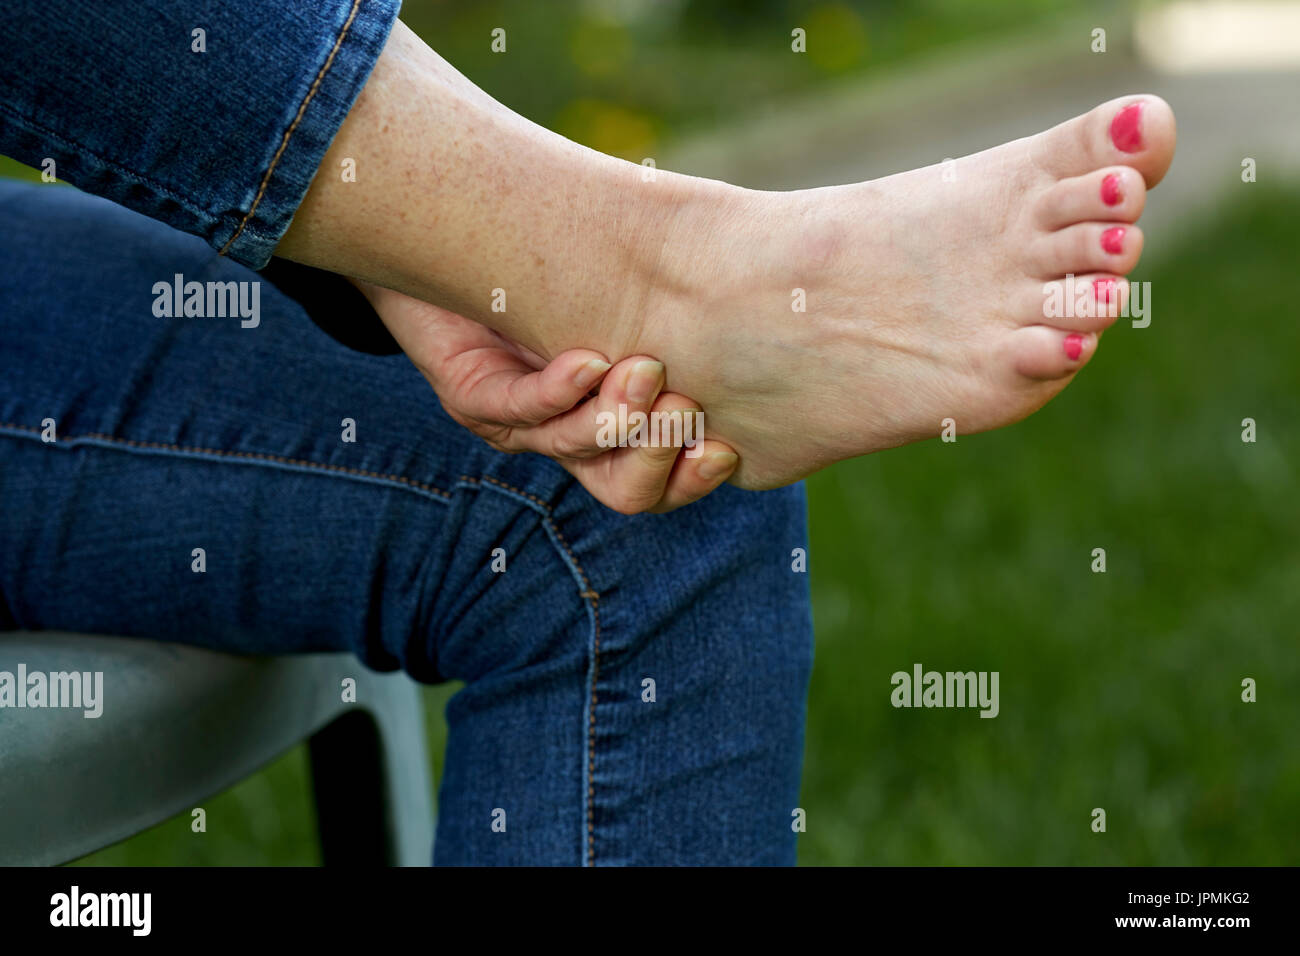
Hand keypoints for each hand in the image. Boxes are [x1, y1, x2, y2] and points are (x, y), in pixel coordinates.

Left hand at [351, 282, 738, 513]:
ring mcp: (518, 424)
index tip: (727, 445)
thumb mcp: (634, 295)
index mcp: (616, 427)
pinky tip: (587, 360)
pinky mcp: (470, 396)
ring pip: (574, 448)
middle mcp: (569, 439)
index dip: (696, 477)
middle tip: (682, 407)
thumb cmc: (554, 268)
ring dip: (614, 416)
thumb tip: (771, 305)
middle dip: (658, 460)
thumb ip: (683, 319)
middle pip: (625, 492)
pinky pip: (518, 409)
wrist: (450, 242)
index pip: (665, 482)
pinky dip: (558, 389)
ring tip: (644, 369)